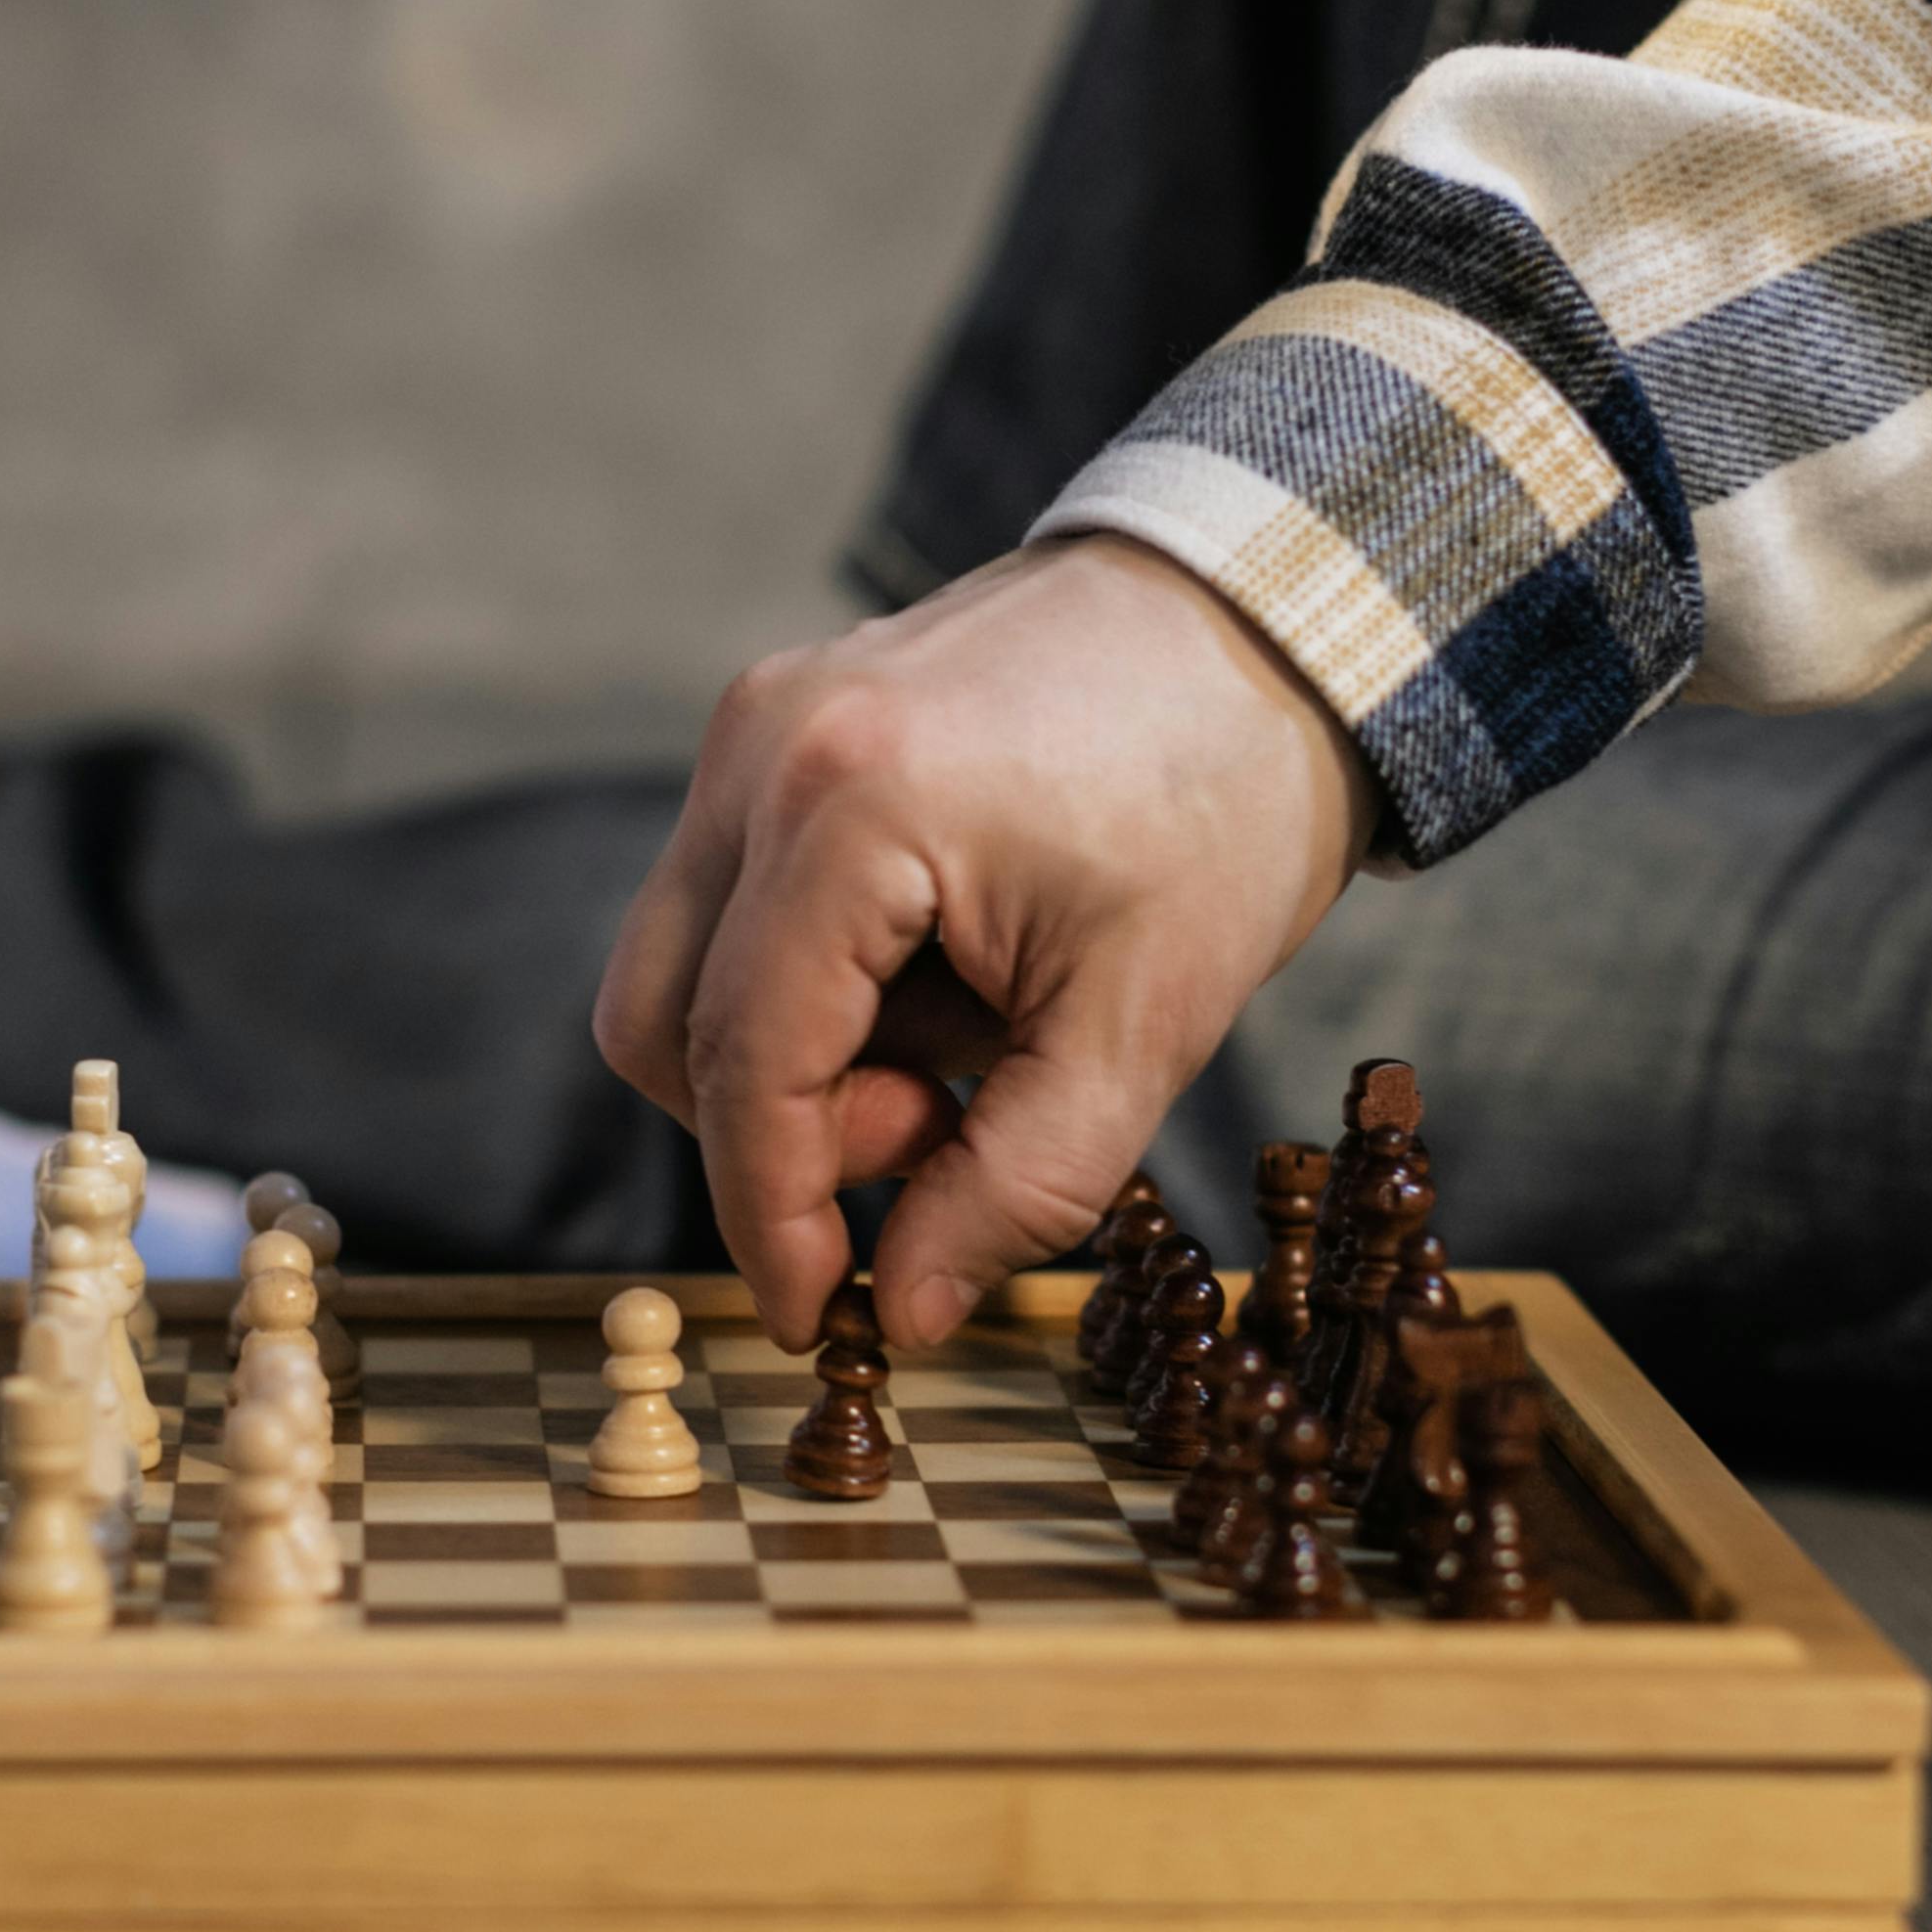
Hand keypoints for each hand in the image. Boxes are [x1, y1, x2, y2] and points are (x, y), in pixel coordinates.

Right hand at [595, 533, 1372, 1348]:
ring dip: (798, 1052)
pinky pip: (735, 897)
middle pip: (663, 1023)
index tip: (825, 1319)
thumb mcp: (1147, 1024)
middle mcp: (765, 750)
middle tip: (933, 1135)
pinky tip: (946, 972)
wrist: (1268, 612)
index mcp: (850, 807)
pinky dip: (815, 977)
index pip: (744, 1067)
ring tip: (961, 1042)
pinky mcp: (777, 722)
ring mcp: (758, 723)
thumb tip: (900, 1310)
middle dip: (779, 1129)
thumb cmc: (1225, 795)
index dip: (772, 1220)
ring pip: (683, 964)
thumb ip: (1015, 1186)